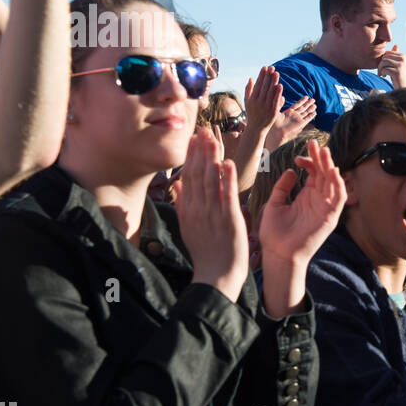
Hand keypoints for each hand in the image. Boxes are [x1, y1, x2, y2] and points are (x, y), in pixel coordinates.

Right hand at [174, 129, 248, 301]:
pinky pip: (227, 195)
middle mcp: (198, 209)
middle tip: (202, 130)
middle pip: (197, 174)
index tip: (193, 138)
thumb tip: (176, 182)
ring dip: (211, 158)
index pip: (189, 177)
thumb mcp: (189, 226)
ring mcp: (213, 214)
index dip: (191, 156)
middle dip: (200, 151)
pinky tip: (228, 162)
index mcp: (189, 209)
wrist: (215, 275)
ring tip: (212, 139)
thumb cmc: (205, 252)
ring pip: (210, 181)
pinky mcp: (228, 220)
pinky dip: (227, 179)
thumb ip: (183, 203)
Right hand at [244, 66, 282, 132]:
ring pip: (270, 92)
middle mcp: (258, 102)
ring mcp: (266, 107)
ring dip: (274, 82)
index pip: (258, 84)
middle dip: (268, 76)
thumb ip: (248, 89)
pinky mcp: (273, 111)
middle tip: (272, 67)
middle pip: (264, 86)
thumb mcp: (247, 101)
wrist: (256, 128)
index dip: (262, 75)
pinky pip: (276, 100)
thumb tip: (251, 78)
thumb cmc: (252, 113)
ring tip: (277, 73)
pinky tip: (280, 85)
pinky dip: (278, 93)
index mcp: (252, 98)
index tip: (265, 67)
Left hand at [257, 139, 346, 265]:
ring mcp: (325, 208)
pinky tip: (332, 171)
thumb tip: (291, 170)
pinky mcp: (330, 218)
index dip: (309, 162)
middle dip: (320, 158)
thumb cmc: (274, 233)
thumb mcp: (274, 204)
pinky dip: (338, 184)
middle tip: (314, 143)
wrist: (277, 254)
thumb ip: (282, 187)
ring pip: (333, 183)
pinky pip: (339, 198)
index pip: (314, 173)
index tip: (298, 157)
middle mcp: (318, 200)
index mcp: (306, 197)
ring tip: (324, 152)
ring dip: (330, 167)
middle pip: (324, 174)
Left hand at [267, 96, 316, 149]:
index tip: (306, 96)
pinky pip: (307, 119)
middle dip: (308, 104)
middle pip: (303, 108)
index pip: (297, 105)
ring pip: (306, 113)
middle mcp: (294, 115)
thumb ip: (279, 103)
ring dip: (310, 109)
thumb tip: (282, 96)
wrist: (276, 132)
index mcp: (288, 112)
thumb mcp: (276, 110)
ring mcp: (298, 119)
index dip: (302, 101)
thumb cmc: (274, 123)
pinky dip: (311, 116)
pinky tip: (314, 113)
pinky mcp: (301, 124)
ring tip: (315, 105)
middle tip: (313, 99)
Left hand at [376, 46, 405, 88]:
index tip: (384, 67)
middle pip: (385, 57)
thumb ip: (396, 56)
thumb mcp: (399, 66)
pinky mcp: (397, 72)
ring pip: (383, 62)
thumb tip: (396, 45)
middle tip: (381, 72)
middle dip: (380, 65)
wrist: (405, 90)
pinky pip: (384, 69)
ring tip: (382, 74)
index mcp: (403, 56)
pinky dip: (382, 73)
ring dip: (380, 69)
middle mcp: (403, 59)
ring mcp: (400, 65)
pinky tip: (385, 77)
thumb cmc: (401, 78)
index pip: (387, 53)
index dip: (383, 60)